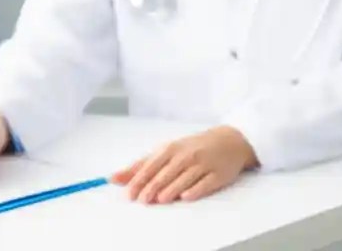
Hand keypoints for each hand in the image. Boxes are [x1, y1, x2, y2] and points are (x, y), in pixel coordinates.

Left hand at [111, 126, 257, 204]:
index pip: (150, 166)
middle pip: (166, 173)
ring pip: (184, 178)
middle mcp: (185, 156)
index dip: (139, 180)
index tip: (129, 193)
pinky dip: (195, 190)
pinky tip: (186, 196)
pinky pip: (205, 184)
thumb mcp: (165, 152)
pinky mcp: (218, 175)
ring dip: (172, 189)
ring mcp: (203, 164)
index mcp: (170, 149)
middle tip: (142, 200)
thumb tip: (114, 178)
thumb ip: (141, 166)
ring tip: (160, 199)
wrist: (227, 141)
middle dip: (152, 186)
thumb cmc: (190, 149)